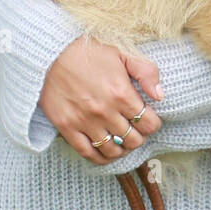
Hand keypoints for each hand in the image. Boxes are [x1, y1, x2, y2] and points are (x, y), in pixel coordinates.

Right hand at [38, 37, 164, 164]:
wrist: (50, 53)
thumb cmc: (87, 51)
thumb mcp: (121, 53)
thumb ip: (146, 71)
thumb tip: (160, 95)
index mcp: (121, 93)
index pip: (149, 124)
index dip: (153, 123)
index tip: (148, 118)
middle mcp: (105, 111)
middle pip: (134, 140)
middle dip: (139, 136)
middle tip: (134, 129)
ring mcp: (85, 122)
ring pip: (113, 150)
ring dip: (122, 149)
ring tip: (121, 140)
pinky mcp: (67, 127)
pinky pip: (88, 153)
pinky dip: (100, 157)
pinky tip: (105, 152)